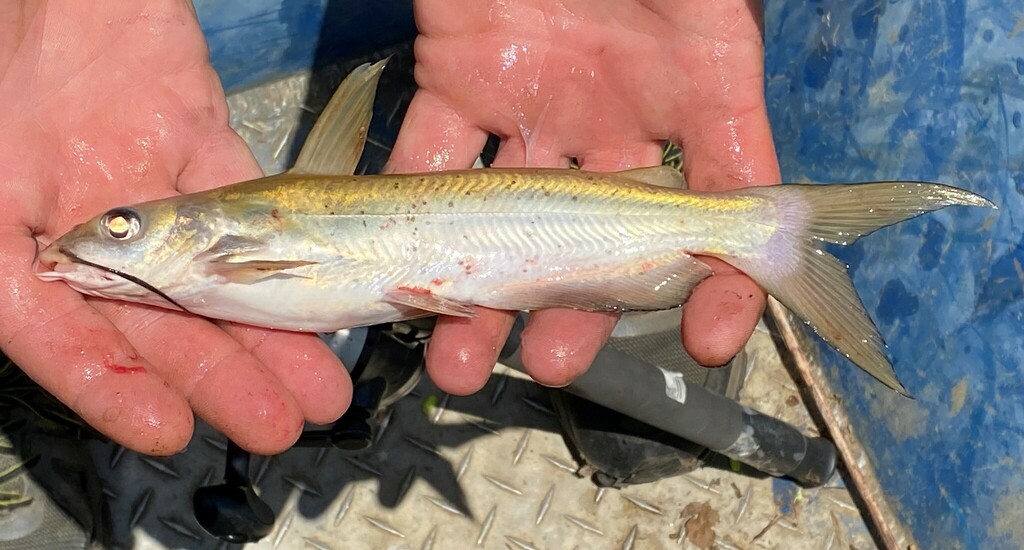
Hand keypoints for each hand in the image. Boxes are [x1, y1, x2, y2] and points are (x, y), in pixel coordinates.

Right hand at [0, 1, 349, 454]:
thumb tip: (28, 280)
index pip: (49, 327)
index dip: (106, 382)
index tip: (166, 427)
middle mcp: (70, 212)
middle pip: (153, 313)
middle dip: (218, 374)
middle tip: (275, 421)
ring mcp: (135, 172)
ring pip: (210, 264)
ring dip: (265, 328)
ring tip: (317, 386)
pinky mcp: (189, 131)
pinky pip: (239, 200)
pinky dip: (276, 247)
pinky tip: (315, 292)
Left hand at [389, 0, 779, 391]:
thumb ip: (732, 60)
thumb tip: (786, 176)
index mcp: (695, 88)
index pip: (722, 205)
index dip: (723, 280)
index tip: (713, 342)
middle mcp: (614, 112)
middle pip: (599, 233)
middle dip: (576, 307)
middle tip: (548, 363)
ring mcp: (531, 100)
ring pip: (508, 215)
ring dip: (484, 289)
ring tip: (455, 355)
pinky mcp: (456, 74)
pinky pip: (428, 148)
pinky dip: (410, 202)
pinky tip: (398, 259)